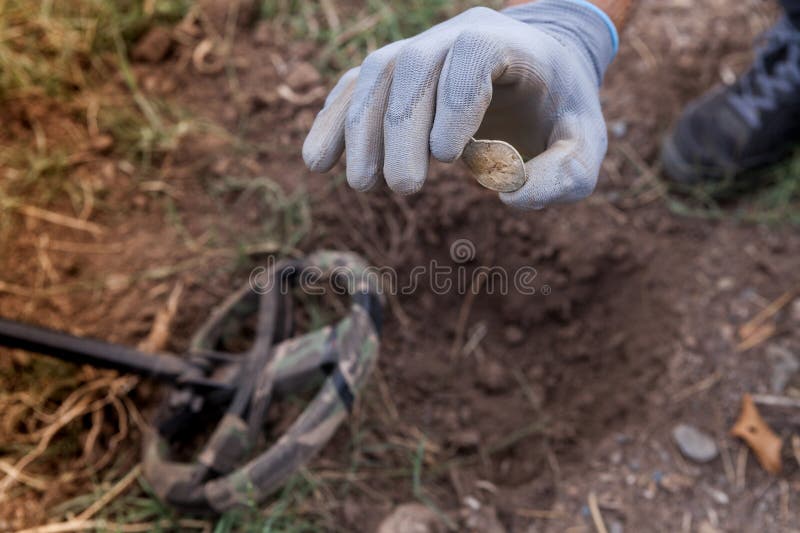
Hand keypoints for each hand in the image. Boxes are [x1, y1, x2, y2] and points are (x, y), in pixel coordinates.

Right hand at [302, 0, 617, 208]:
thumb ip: (565, 175)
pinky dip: (334, 121)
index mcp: (509, 42)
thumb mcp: (585, 146)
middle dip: (401, 131)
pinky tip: (317, 161)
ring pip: (376, 75)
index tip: (447, 159)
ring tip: (361, 185)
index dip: (454, 103)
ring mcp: (420, 48)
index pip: (470, 56)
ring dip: (360, 130)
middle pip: (412, 67)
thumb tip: (509, 195)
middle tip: (404, 189)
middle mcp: (456, 35)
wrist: (540, 71)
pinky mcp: (397, 72)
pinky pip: (356, 87)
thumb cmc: (561, 112)